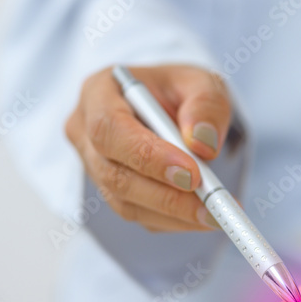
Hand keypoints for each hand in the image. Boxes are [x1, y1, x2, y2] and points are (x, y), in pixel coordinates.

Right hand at [65, 64, 231, 230]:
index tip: (191, 172)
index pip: (109, 128)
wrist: (171, 104)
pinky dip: (172, 219)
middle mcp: (84, 130)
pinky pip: (136, 213)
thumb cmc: (180, 88)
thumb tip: (202, 143)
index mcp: (98, 91)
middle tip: (211, 205)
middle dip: (166, 194)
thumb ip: (206, 104)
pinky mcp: (107, 190)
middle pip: (113, 173)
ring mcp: (92, 164)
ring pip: (124, 201)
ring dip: (173, 213)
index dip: (147, 155)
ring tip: (216, 214)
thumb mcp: (201, 82)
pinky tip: (202, 214)